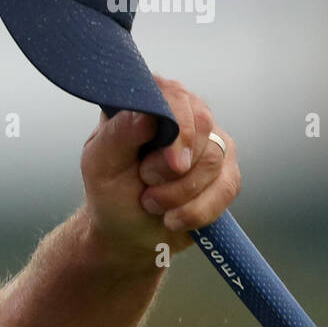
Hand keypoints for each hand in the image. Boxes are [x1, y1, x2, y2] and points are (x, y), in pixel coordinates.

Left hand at [79, 74, 241, 266]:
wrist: (127, 231)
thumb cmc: (111, 191)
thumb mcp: (100, 164)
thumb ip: (119, 134)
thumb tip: (148, 113)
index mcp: (149, 102)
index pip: (175, 95)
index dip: (179, 127)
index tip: (172, 162)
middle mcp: (184, 114)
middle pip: (202, 126)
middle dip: (171, 169)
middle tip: (145, 183)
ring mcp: (209, 141)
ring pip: (212, 160)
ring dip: (177, 194)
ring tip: (151, 202)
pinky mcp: (226, 171)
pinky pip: (226, 188)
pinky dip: (197, 210)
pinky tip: (174, 218)